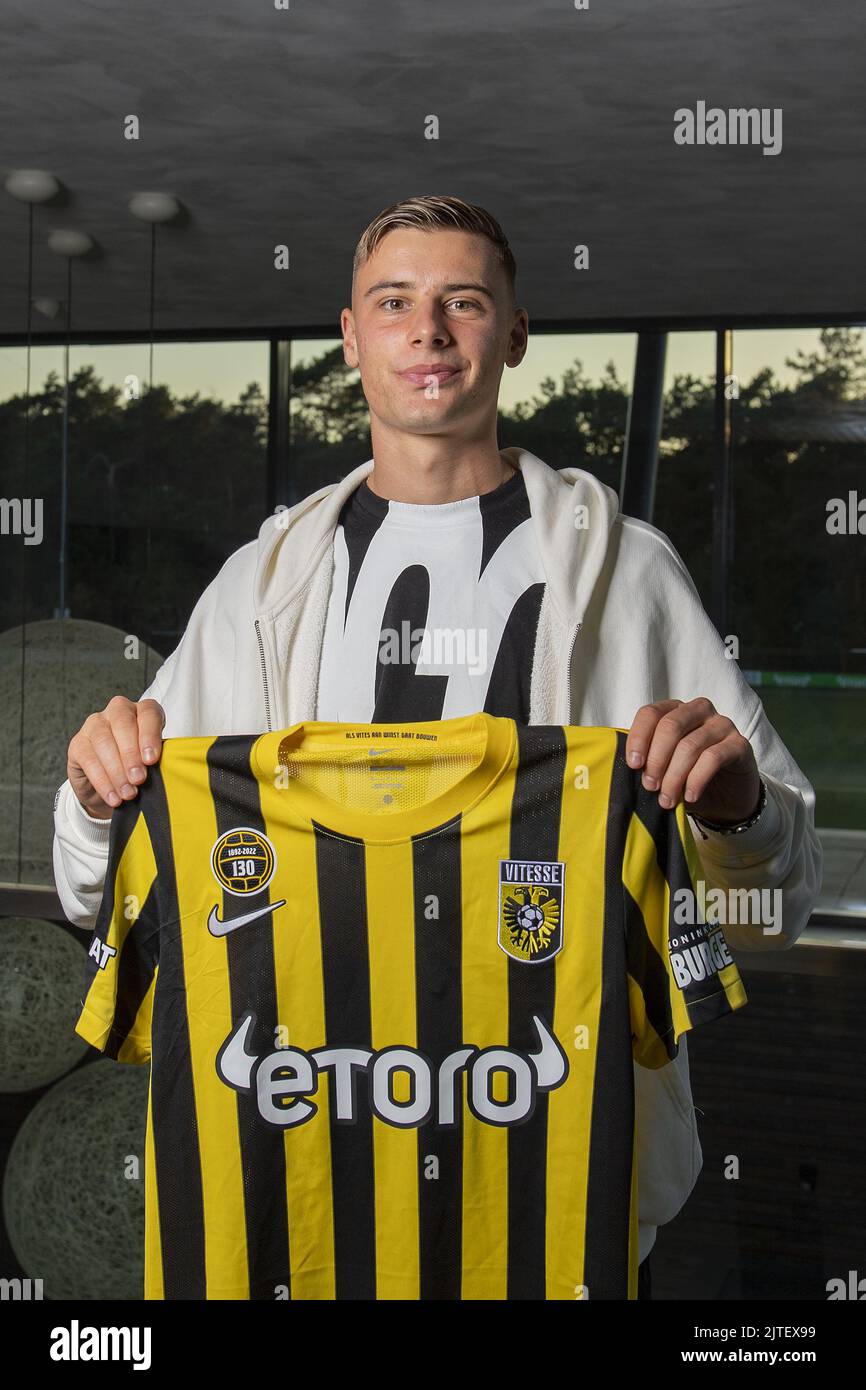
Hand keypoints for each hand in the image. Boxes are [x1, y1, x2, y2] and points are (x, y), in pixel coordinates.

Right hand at [67, 697, 165, 818]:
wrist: (110, 787)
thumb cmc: (138, 768)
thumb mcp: (152, 762)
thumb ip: (156, 759)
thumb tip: (168, 770)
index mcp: (142, 711)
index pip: (148, 712)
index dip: (150, 735)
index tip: (152, 759)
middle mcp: (117, 711)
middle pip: (123, 723)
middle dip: (131, 754)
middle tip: (139, 779)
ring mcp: (94, 725)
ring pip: (104, 741)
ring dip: (117, 771)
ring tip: (128, 793)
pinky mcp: (77, 743)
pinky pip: (89, 759)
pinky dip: (102, 781)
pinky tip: (113, 796)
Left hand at [625, 698, 760, 824]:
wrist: (726, 798)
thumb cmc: (689, 778)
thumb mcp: (664, 768)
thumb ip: (647, 761)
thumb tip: (630, 767)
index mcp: (675, 710)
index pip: (651, 713)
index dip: (639, 738)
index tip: (634, 765)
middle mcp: (699, 710)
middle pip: (670, 726)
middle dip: (656, 760)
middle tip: (650, 786)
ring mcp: (722, 725)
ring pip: (690, 745)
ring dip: (674, 776)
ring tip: (667, 799)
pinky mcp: (740, 744)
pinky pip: (714, 757)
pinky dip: (697, 779)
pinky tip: (690, 796)